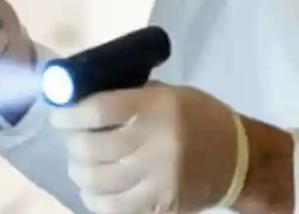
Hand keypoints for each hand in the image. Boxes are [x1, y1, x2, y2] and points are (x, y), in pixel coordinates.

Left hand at [51, 83, 239, 213]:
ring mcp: (158, 177)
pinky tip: (93, 189)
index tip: (59, 116)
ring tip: (80, 164)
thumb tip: (86, 97)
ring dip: (79, 171)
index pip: (97, 110)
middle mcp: (156, 142)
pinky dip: (95, 199)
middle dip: (72, 144)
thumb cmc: (201, 118)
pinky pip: (114, 207)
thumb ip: (133, 97)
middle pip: (91, 148)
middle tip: (72, 140)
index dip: (69, 114)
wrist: (240, 159)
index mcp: (157, 108)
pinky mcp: (161, 204)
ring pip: (97, 180)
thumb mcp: (171, 95)